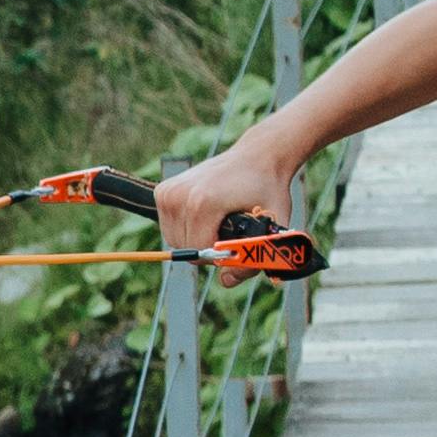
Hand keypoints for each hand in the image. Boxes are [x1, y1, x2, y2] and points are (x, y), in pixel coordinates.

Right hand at [152, 139, 304, 259]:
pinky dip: (187, 228)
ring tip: (219, 222)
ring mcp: (168, 192)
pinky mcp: (163, 191)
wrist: (257, 156)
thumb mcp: (273, 226)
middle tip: (231, 232)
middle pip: (185, 248)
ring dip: (196, 239)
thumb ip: (254, 259)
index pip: (200, 253)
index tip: (240, 243)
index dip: (222, 256)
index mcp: (202, 203)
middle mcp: (179, 196)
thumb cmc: (268, 190)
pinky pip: (170, 226)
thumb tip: (227, 281)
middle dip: (208, 249)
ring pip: (175, 240)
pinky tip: (207, 214)